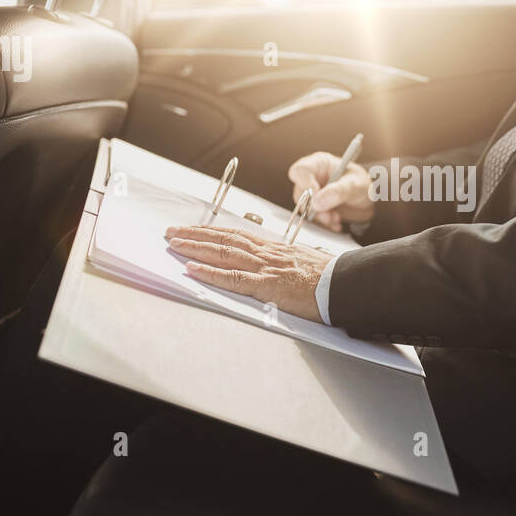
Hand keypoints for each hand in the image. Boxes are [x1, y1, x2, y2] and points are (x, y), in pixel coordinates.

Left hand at [164, 224, 330, 321]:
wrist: (344, 284)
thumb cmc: (326, 278)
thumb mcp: (299, 262)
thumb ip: (280, 261)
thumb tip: (266, 263)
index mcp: (273, 248)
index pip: (235, 234)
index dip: (210, 231)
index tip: (191, 229)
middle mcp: (266, 253)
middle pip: (224, 239)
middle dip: (195, 235)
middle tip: (171, 232)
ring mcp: (266, 268)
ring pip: (224, 253)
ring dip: (196, 247)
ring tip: (174, 244)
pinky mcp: (268, 286)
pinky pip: (234, 278)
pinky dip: (211, 273)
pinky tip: (193, 269)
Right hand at [287, 151, 373, 232]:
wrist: (367, 200)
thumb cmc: (361, 184)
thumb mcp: (355, 185)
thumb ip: (337, 192)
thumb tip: (316, 202)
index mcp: (319, 164)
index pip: (299, 170)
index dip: (304, 184)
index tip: (316, 197)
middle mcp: (312, 177)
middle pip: (299, 192)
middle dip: (314, 207)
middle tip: (330, 214)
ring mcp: (312, 193)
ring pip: (304, 208)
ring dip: (320, 217)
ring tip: (336, 218)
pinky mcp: (314, 207)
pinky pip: (311, 218)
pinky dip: (324, 224)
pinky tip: (336, 222)